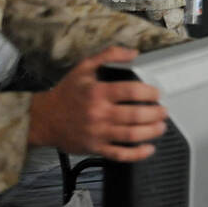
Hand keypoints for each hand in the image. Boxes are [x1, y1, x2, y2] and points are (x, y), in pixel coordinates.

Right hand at [27, 46, 166, 161]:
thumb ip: (109, 56)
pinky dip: (137, 154)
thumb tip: (133, 52)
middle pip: (135, 115)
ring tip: (160, 126)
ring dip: (151, 132)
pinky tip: (148, 149)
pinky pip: (120, 154)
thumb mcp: (84, 68)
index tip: (157, 93)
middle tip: (163, 111)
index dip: (148, 92)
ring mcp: (98, 132)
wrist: (44, 118)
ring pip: (131, 135)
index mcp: (97, 92)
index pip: (130, 91)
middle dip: (155, 113)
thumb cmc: (66, 93)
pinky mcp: (95, 147)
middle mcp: (99, 113)